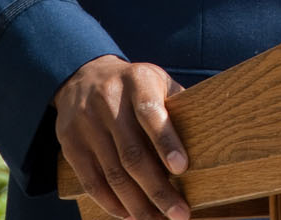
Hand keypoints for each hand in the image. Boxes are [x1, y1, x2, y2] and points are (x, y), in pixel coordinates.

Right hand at [54, 55, 189, 219]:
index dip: (166, 142)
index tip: (182, 168)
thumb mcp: (157, 81)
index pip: (150, 112)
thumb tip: (209, 138)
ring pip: (113, 174)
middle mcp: (107, 101)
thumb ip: (177, 105)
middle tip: (179, 213)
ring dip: (137, 204)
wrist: (83, 76)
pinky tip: (130, 215)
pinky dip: (112, 203)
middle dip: (158, 189)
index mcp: (136, 81)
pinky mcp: (70, 144)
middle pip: (132, 153)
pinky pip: (91, 181)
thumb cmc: (134, 86)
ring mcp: (85, 123)